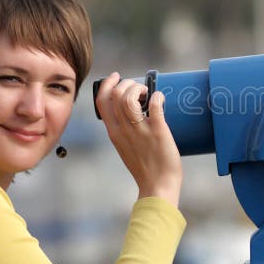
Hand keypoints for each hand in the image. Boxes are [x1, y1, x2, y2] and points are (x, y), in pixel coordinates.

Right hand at [94, 72, 182, 206]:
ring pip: (130, 97)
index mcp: (114, 132)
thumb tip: (134, 113)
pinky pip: (154, 105)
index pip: (102, 101)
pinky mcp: (158, 131)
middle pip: (116, 94)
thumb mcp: (125, 147)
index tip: (116, 77)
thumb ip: (124, 131)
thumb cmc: (146, 168)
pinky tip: (161, 97)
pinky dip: (157, 96)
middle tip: (139, 88)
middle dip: (127, 83)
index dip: (108, 84)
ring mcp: (140, 130)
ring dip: (139, 88)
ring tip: (149, 92)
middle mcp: (124, 130)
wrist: (158, 186)